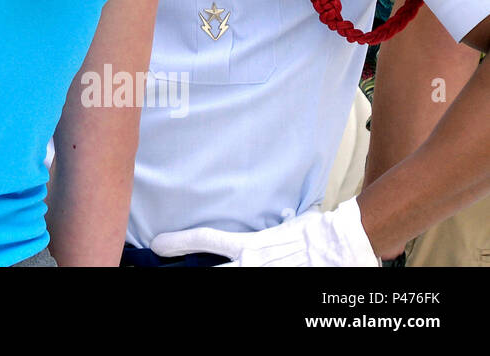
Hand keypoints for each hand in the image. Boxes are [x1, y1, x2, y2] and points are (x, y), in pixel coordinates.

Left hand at [149, 197, 379, 266]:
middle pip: (213, 273)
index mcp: (251, 246)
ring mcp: (264, 278)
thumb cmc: (319, 232)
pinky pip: (253, 285)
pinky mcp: (279, 285)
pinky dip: (240, 277)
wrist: (344, 248)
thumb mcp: (289, 222)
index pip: (207, 240)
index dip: (179, 242)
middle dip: (190, 272)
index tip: (158, 245)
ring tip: (189, 274)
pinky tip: (236, 274)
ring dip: (214, 276)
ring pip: (228, 280)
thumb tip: (276, 217)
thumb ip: (273, 225)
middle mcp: (252, 266)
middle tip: (165, 271)